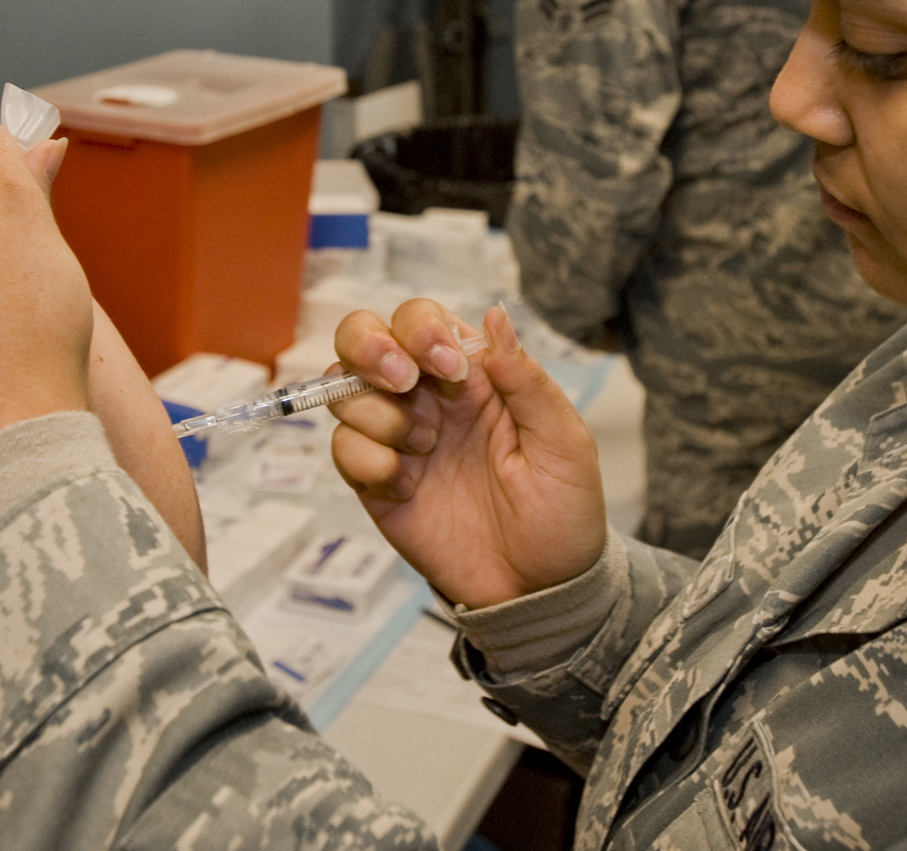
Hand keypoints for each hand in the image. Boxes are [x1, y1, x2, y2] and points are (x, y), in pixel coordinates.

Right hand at [329, 302, 605, 609]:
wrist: (539, 592)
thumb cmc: (562, 513)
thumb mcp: (563, 443)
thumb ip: (527, 380)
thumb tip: (494, 315)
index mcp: (474, 377)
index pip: (423, 320)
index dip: (423, 331)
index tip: (450, 370)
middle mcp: (427, 398)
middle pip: (363, 338)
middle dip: (370, 348)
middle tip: (403, 384)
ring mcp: (397, 439)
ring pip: (346, 390)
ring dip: (377, 414)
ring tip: (423, 450)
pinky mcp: (375, 483)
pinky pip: (344, 450)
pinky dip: (368, 462)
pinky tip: (407, 487)